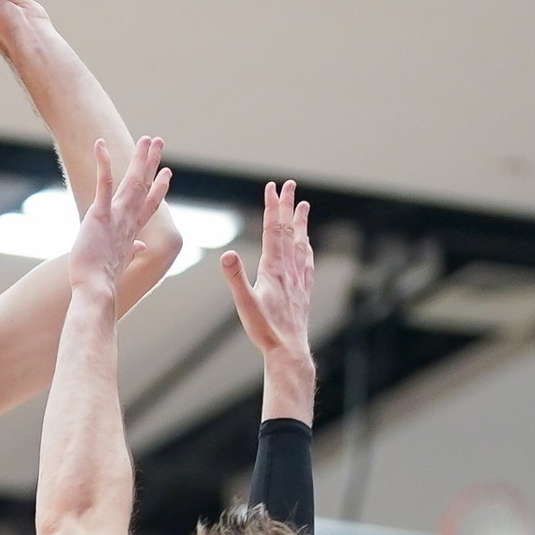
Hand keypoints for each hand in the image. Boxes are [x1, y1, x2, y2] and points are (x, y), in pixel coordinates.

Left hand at [71, 136, 170, 289]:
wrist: (97, 290)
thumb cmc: (103, 280)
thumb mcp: (121, 262)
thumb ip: (133, 251)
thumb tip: (142, 248)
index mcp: (132, 231)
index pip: (150, 205)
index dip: (159, 188)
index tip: (166, 173)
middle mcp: (128, 220)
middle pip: (144, 186)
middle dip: (151, 162)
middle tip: (159, 141)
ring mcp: (116, 216)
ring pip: (133, 181)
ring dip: (140, 158)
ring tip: (147, 139)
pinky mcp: (100, 214)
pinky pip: (104, 183)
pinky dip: (104, 163)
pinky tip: (100, 144)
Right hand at [220, 180, 313, 357]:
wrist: (289, 349)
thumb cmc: (265, 329)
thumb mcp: (244, 303)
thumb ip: (236, 278)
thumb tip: (227, 255)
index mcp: (274, 268)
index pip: (273, 229)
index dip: (272, 207)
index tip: (271, 187)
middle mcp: (289, 269)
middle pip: (289, 230)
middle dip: (287, 206)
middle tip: (289, 185)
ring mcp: (298, 278)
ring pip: (300, 243)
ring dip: (300, 222)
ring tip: (303, 205)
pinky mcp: (303, 290)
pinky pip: (307, 261)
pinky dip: (306, 247)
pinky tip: (307, 245)